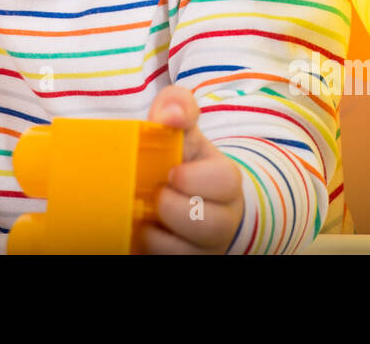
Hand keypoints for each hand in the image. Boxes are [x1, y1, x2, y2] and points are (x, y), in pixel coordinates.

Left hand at [139, 85, 244, 253]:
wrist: (180, 198)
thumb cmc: (180, 160)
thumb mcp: (181, 130)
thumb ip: (178, 107)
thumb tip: (170, 114)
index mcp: (226, 181)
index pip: (224, 181)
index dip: (193, 178)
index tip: (170, 172)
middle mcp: (224, 219)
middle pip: (210, 225)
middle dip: (172, 207)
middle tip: (155, 194)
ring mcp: (207, 247)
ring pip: (189, 252)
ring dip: (158, 234)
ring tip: (146, 216)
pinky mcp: (188, 261)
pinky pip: (170, 262)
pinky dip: (151, 249)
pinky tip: (144, 232)